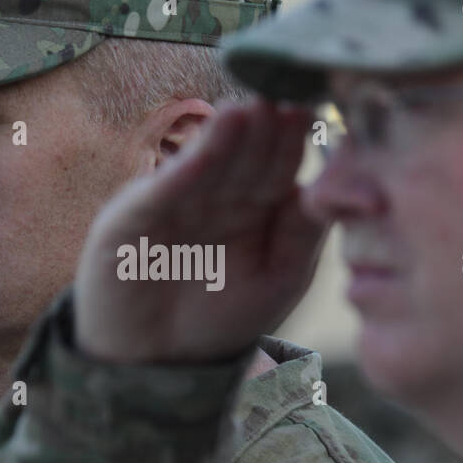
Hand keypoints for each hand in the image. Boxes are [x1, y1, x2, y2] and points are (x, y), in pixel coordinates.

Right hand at [74, 100, 326, 364]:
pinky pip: (166, 188)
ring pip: (207, 162)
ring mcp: (175, 199)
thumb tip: (328, 183)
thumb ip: (304, 231)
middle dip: (265, 129)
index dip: (294, 139)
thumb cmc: (223, 318)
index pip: (279, 162)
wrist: (157, 364)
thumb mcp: (279, 276)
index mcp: (256, 202)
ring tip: (247, 109)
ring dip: (226, 135)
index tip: (314, 112)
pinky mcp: (134, 215)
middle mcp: (217, 192)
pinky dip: (187, 166)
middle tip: (284, 99)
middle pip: (246, 154)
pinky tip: (205, 146)